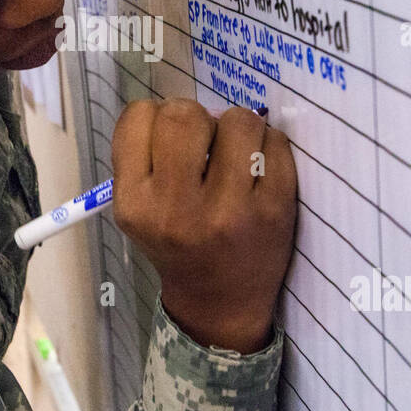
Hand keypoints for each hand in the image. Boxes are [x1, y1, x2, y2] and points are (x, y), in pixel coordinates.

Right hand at [111, 98, 297, 353]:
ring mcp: (230, 210)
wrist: (219, 303)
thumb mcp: (139, 210)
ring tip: (237, 154)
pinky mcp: (274, 210)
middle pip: (184, 114)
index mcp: (135, 203)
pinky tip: (260, 169)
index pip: (138, 117)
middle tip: (205, 143)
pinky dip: (269, 144)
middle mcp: (177, 208)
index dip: (156, 117)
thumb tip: (187, 107)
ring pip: (237, 120)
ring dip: (238, 128)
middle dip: (197, 118)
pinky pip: (275, 142)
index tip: (168, 140)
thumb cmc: (177, 244)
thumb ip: (147, 156)